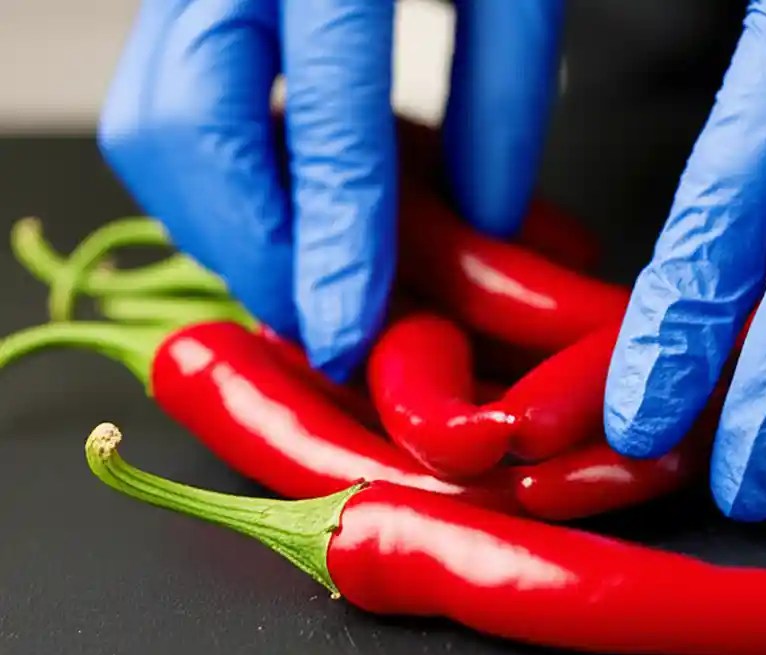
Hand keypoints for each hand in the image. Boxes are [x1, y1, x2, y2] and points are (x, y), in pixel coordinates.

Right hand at [97, 0, 562, 379]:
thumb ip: (501, 98)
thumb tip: (481, 231)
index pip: (326, 116)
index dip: (337, 241)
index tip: (353, 332)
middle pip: (189, 130)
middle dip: (252, 253)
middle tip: (321, 323)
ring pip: (151, 127)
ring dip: (222, 228)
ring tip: (304, 280)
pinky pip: (161, 104)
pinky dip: (215, 182)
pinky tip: (282, 212)